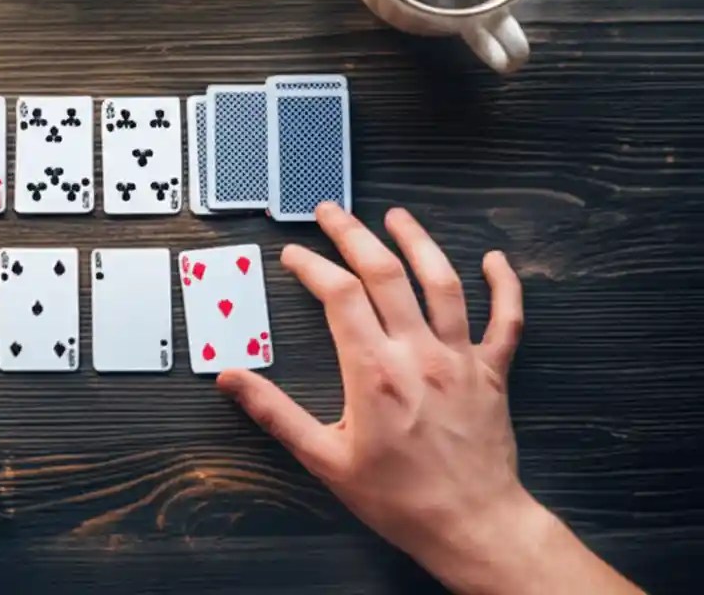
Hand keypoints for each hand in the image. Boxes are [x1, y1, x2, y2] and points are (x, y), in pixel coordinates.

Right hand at [218, 204, 533, 588]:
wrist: (471, 525)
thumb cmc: (399, 498)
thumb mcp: (323, 459)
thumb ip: (275, 413)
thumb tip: (232, 380)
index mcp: (373, 371)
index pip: (340, 295)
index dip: (312, 266)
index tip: (294, 255)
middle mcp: (418, 354)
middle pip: (385, 273)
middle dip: (353, 235)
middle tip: (330, 212)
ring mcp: (459, 358)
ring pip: (442, 282)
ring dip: (418, 242)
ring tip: (396, 216)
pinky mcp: (491, 372)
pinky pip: (506, 319)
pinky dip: (504, 285)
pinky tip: (495, 260)